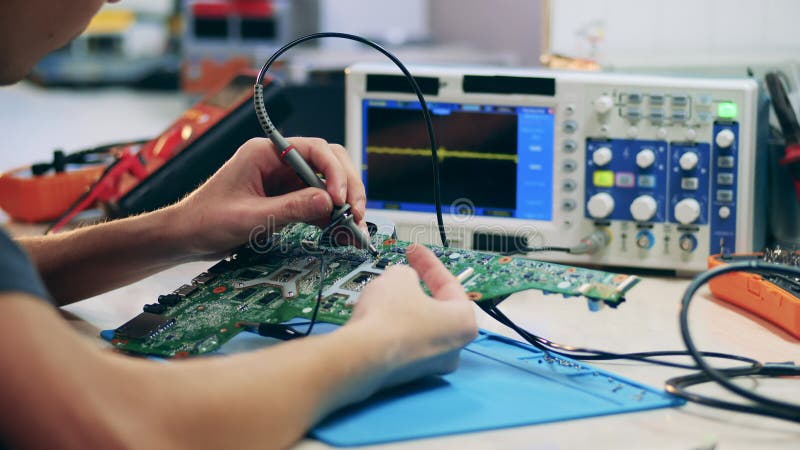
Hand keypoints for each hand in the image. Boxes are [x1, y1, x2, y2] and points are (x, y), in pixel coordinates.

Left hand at [165, 137, 366, 259]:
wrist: (186, 237)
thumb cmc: (205, 220)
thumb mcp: (249, 217)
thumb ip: (291, 209)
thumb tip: (328, 202)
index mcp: (264, 152)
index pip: (313, 149)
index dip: (333, 172)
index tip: (340, 197)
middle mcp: (278, 161)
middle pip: (327, 162)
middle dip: (346, 185)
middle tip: (355, 212)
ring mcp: (283, 180)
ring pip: (326, 182)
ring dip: (343, 201)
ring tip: (352, 224)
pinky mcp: (285, 198)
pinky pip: (316, 201)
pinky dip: (330, 214)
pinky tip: (339, 229)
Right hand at [347, 244, 477, 387]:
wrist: (361, 357)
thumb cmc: (390, 318)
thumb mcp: (400, 277)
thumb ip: (408, 274)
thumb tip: (403, 282)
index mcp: (464, 324)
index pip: (449, 284)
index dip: (428, 263)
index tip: (414, 252)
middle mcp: (453, 349)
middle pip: (435, 308)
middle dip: (416, 288)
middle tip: (400, 273)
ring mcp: (429, 366)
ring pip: (417, 327)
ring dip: (401, 308)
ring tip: (380, 294)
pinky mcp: (405, 375)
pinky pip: (401, 343)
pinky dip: (390, 329)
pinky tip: (373, 318)